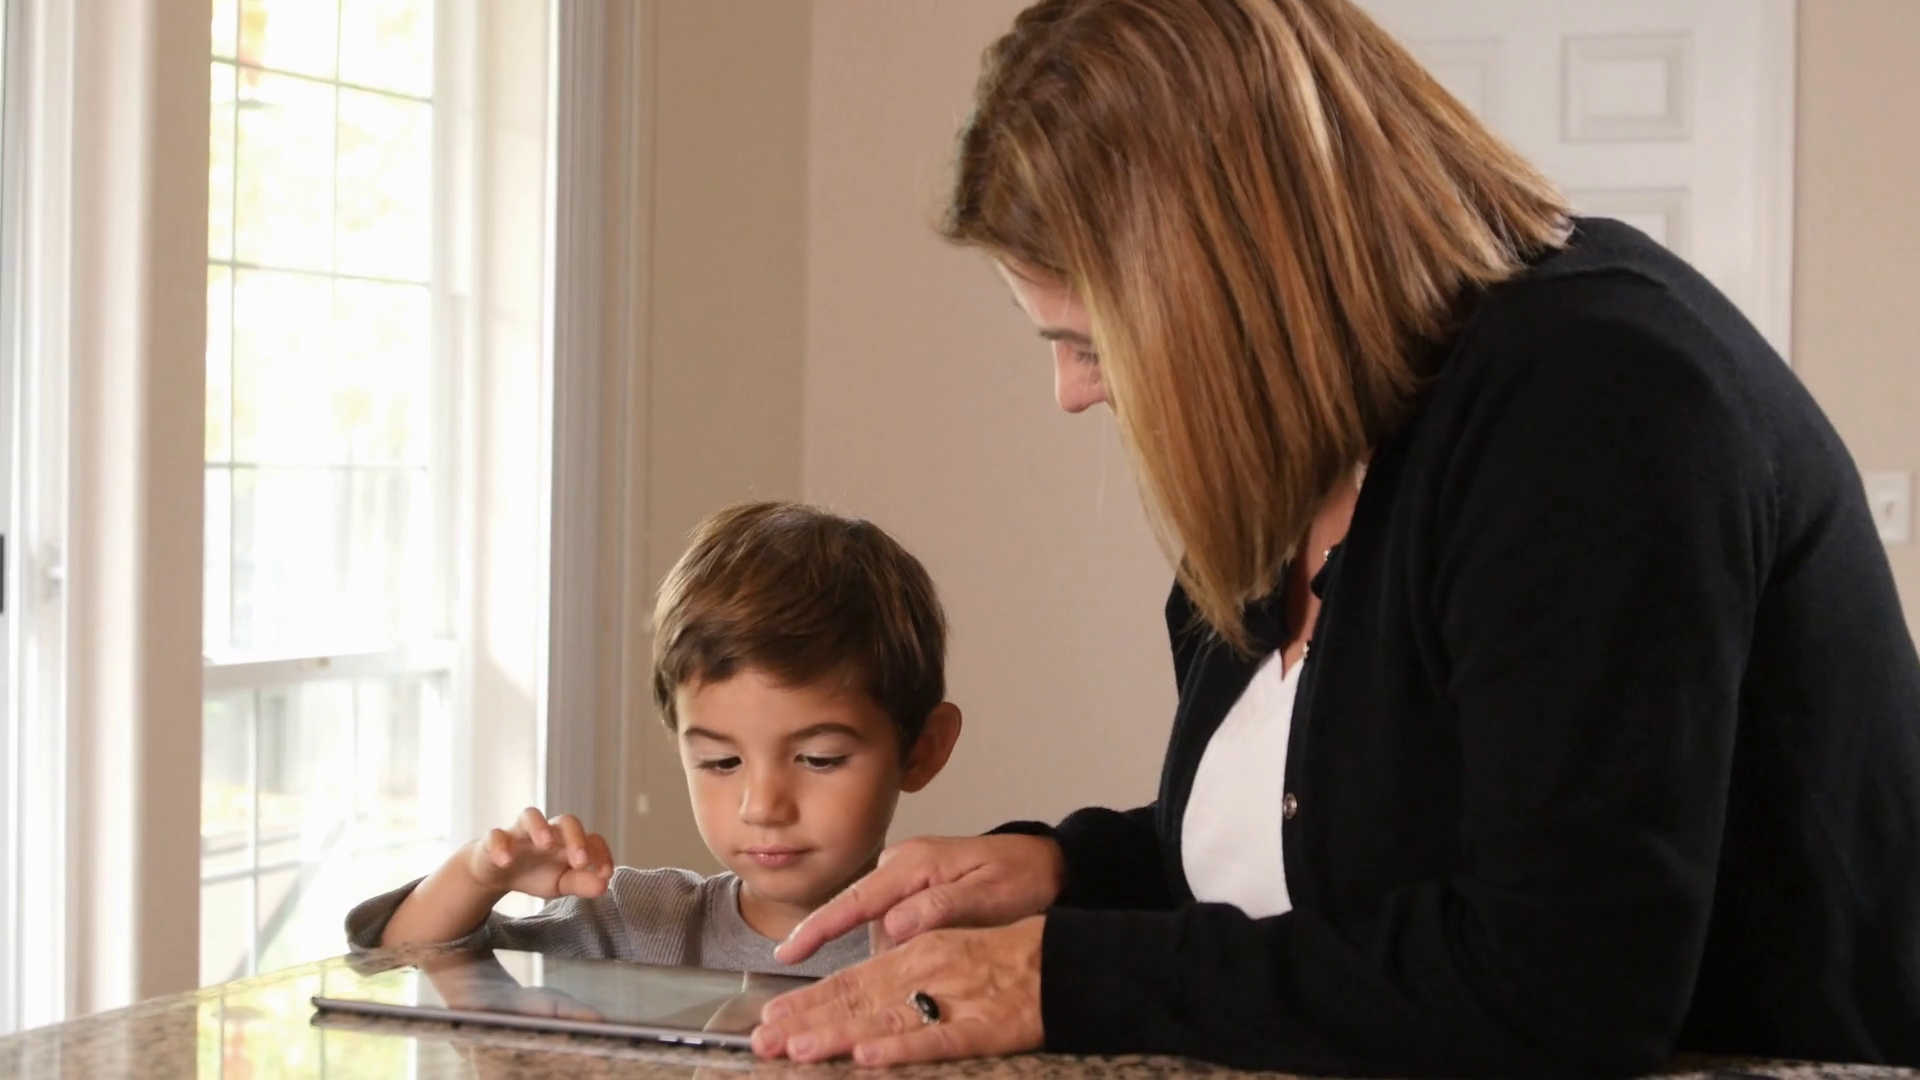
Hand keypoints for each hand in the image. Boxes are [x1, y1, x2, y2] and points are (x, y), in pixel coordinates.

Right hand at [465, 807, 613, 900]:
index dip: (602, 854)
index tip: (606, 874)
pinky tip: (506, 861)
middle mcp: (547, 831)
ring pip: (530, 816)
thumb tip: (604, 886)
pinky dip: (501, 846)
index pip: (592, 838)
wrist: (496, 873)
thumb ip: (581, 883)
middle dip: (576, 839)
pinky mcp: (494, 840)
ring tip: (545, 844)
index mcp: (568, 841)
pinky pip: (496, 836)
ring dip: (539, 827)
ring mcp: (520, 833)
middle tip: (581, 861)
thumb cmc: (535, 873)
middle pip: (566, 821)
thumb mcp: (560, 883)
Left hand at [753, 916, 1045, 1065]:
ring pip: (884, 1018)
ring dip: (838, 1034)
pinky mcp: (981, 1026)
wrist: (1068, 959)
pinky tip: (869, 1055)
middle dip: (806, 1022)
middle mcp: (926, 970)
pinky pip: (935, 1039)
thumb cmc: (1008, 958)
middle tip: (763, 1043)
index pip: (851, 980)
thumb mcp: (949, 953)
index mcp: (917, 952)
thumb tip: (862, 1003)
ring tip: (799, 1049)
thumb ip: (906, 972)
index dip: (808, 1003)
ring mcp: (952, 998)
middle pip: (856, 999)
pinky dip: (901, 1047)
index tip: (770, 1021)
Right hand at [774, 834, 1063, 964]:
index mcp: (915, 862)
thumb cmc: (1021, 879)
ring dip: (881, 952)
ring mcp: (905, 873)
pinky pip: (888, 919)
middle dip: (833, 947)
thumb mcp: (989, 896)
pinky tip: (910, 960)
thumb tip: (894, 925)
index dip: (819, 927)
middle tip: (831, 990)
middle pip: (857, 913)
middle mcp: (901, 863)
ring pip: (875, 923)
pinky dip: (893, 943)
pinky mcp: (912, 885)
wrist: (1045, 862)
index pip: (857, 898)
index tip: (788, 952)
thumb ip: (941, 908)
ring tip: (903, 973)